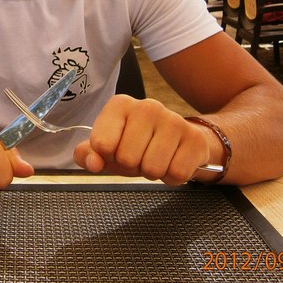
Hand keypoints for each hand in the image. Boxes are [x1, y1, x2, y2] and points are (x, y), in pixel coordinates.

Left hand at [74, 96, 213, 184]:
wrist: (178, 141)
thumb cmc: (136, 143)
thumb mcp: (107, 148)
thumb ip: (88, 154)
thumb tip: (93, 163)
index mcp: (120, 105)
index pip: (101, 143)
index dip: (106, 156)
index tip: (114, 150)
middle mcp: (147, 106)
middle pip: (127, 158)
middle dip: (132, 166)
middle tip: (139, 156)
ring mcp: (173, 120)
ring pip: (153, 168)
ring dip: (152, 173)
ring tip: (155, 158)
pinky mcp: (194, 138)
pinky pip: (177, 173)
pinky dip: (172, 177)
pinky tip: (172, 161)